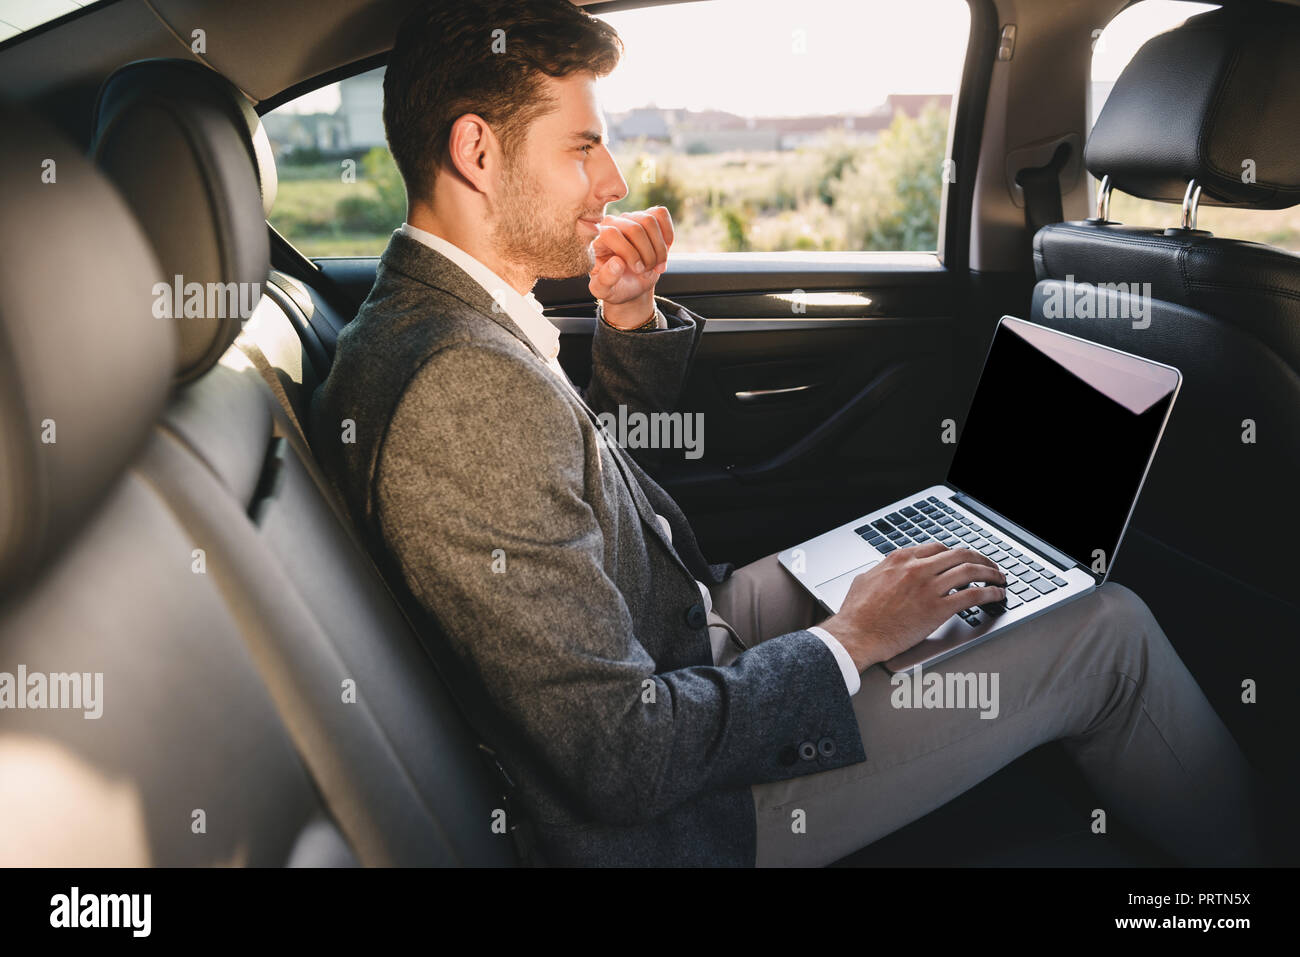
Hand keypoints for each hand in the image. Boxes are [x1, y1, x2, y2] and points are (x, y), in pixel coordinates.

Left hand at [588, 207, 672, 318]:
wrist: (631, 284)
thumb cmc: (614, 287)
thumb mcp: (604, 290)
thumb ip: (606, 279)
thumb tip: (618, 262)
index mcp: (597, 239)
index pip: (612, 234)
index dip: (629, 252)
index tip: (637, 269)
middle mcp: (612, 223)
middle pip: (635, 228)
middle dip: (647, 254)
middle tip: (646, 270)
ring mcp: (630, 217)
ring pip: (650, 221)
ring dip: (659, 248)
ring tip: (656, 264)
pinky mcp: (647, 216)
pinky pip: (660, 214)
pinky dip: (667, 234)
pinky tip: (665, 249)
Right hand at [821, 544, 1006, 671]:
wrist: (855, 636)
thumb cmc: (856, 614)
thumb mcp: (865, 580)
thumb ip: (883, 571)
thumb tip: (889, 570)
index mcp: (900, 559)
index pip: (937, 548)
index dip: (955, 554)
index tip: (962, 561)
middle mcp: (917, 568)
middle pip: (959, 554)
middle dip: (979, 559)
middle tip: (989, 566)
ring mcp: (928, 588)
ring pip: (970, 571)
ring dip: (990, 573)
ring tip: (1000, 579)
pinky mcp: (937, 610)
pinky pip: (972, 596)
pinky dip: (989, 593)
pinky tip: (996, 595)